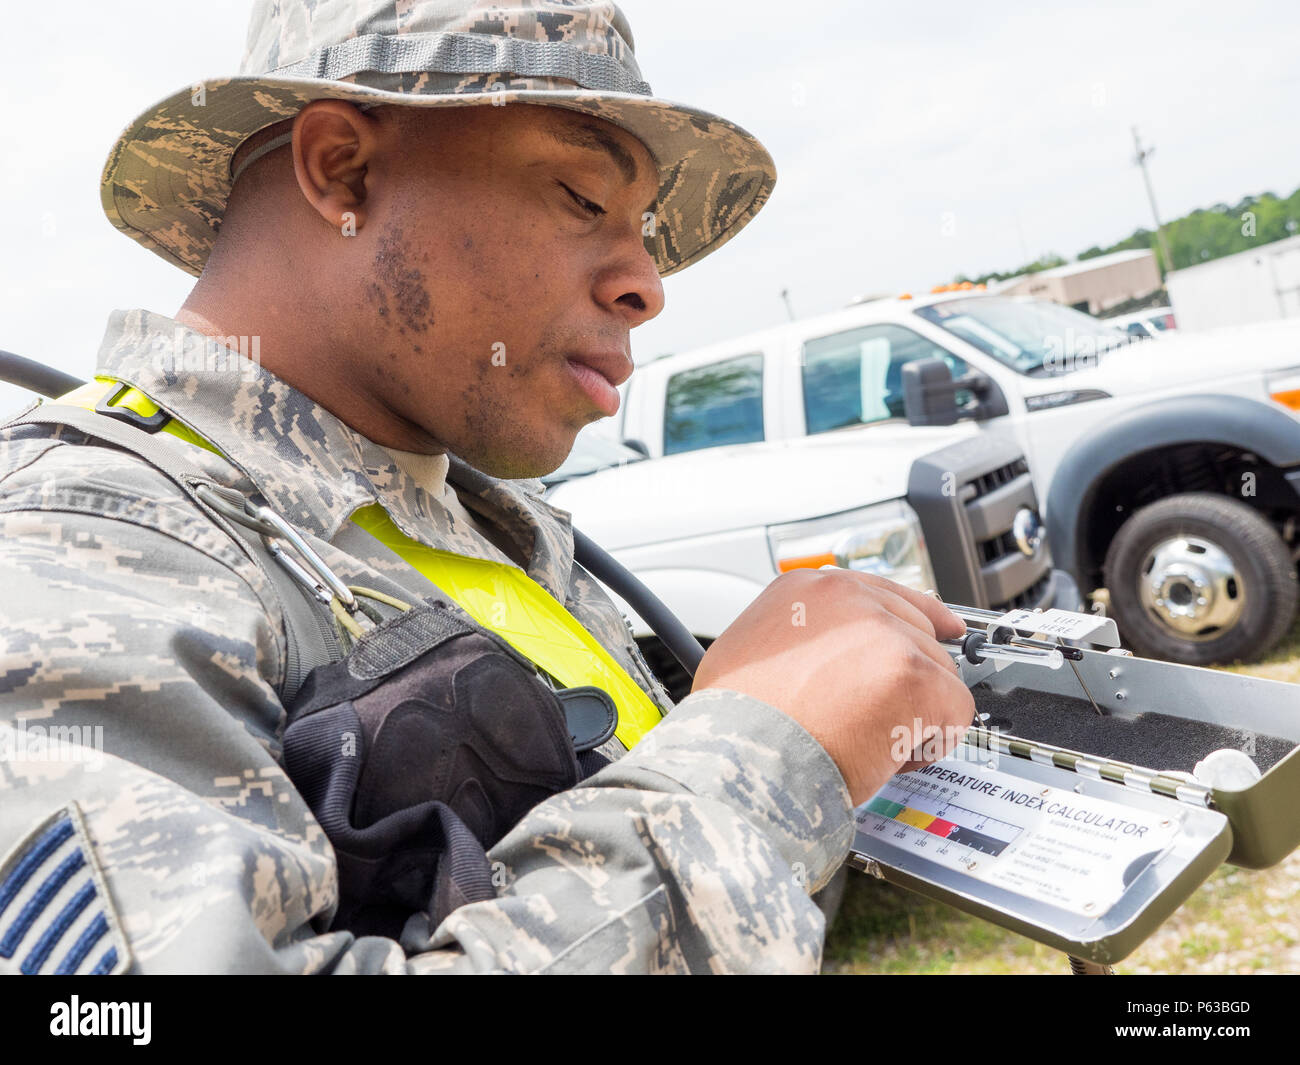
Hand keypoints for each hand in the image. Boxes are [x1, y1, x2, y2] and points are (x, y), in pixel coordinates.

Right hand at [692, 569, 974, 805]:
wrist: (741, 761)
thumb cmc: (737, 724)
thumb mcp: (749, 653)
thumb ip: (797, 638)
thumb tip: (823, 655)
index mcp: (809, 588)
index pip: (884, 593)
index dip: (911, 624)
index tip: (941, 632)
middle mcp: (850, 599)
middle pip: (919, 633)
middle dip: (904, 680)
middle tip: (867, 718)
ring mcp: (886, 634)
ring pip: (939, 674)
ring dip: (914, 713)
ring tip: (864, 740)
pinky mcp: (914, 675)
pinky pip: (956, 710)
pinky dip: (932, 742)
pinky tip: (887, 753)